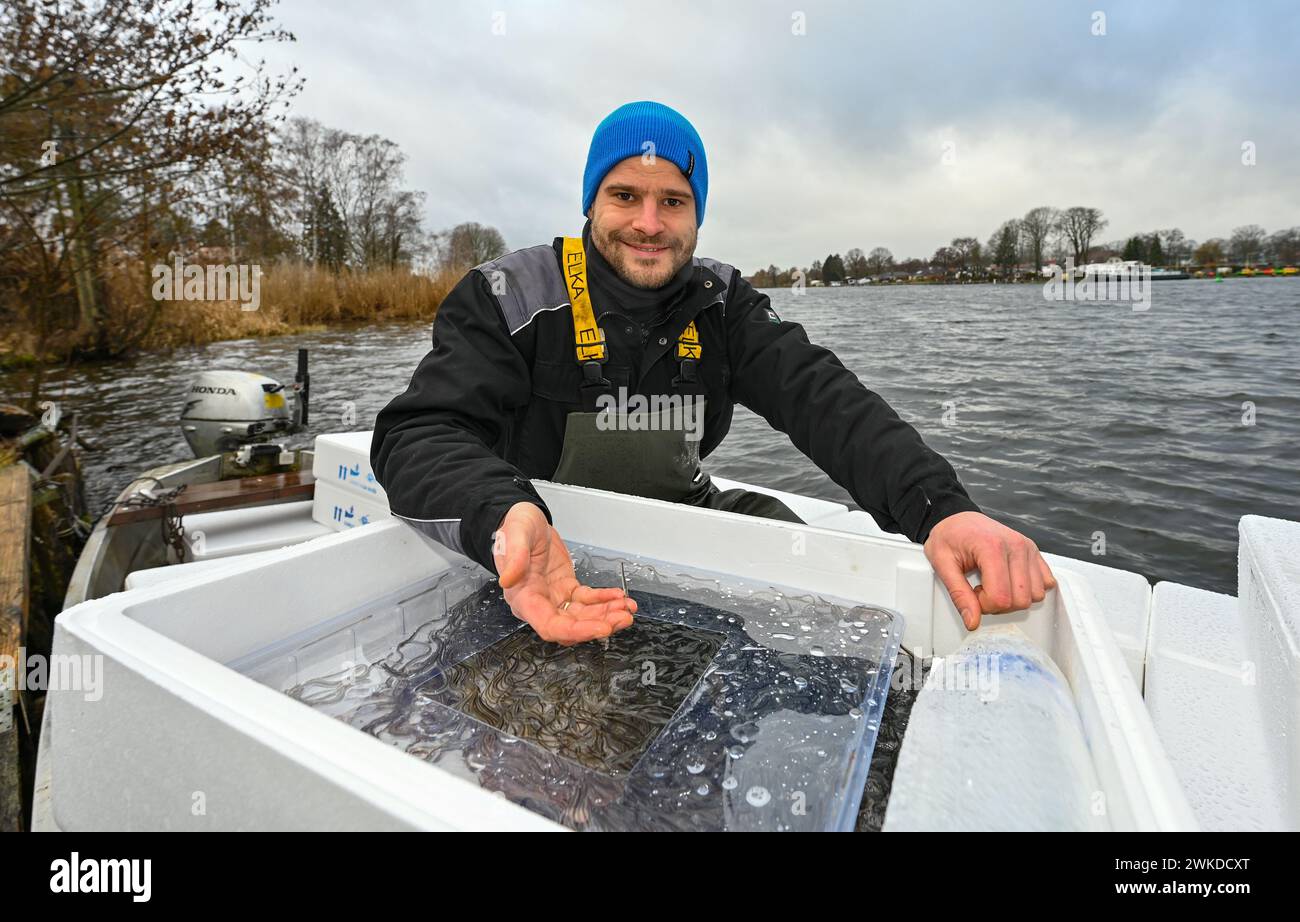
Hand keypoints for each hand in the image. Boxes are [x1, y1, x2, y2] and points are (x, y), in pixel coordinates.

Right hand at [492, 501, 636, 644]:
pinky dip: (605, 600)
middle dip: (599, 624)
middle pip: (571, 626)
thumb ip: (514, 557)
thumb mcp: (515, 535)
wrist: (526, 520)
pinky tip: (618, 596)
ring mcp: (555, 597)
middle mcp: (539, 603)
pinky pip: (588, 600)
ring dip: (606, 614)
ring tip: (627, 607)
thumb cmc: (515, 527)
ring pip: (583, 616)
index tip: (600, 628)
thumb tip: (508, 579)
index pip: (549, 625)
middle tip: (622, 617)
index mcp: (523, 597)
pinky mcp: (567, 589)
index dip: (576, 631)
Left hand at [923, 511, 1056, 630]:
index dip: (984, 606)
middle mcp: (1016, 546)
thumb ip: (959, 595)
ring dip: (1014, 598)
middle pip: (1021, 600)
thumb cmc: (949, 537)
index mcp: (992, 547)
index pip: (1001, 597)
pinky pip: (1046, 583)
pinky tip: (1009, 581)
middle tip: (981, 590)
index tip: (973, 593)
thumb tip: (973, 622)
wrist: (957, 517)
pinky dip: (1029, 589)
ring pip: (1035, 595)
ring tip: (994, 583)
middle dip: (999, 604)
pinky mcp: (1035, 552)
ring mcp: (1028, 548)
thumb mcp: (942, 564)